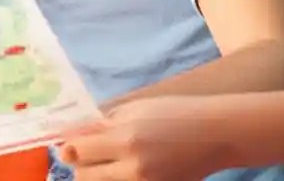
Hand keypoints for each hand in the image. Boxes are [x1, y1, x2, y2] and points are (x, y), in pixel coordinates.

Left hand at [58, 96, 227, 180]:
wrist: (216, 134)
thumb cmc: (173, 114)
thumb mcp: (133, 110)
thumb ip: (99, 126)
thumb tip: (68, 138)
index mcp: (125, 139)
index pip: (78, 152)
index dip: (70, 147)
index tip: (70, 144)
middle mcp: (134, 167)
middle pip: (85, 177)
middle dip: (83, 165)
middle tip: (91, 154)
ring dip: (99, 175)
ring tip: (111, 161)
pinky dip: (119, 179)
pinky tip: (127, 168)